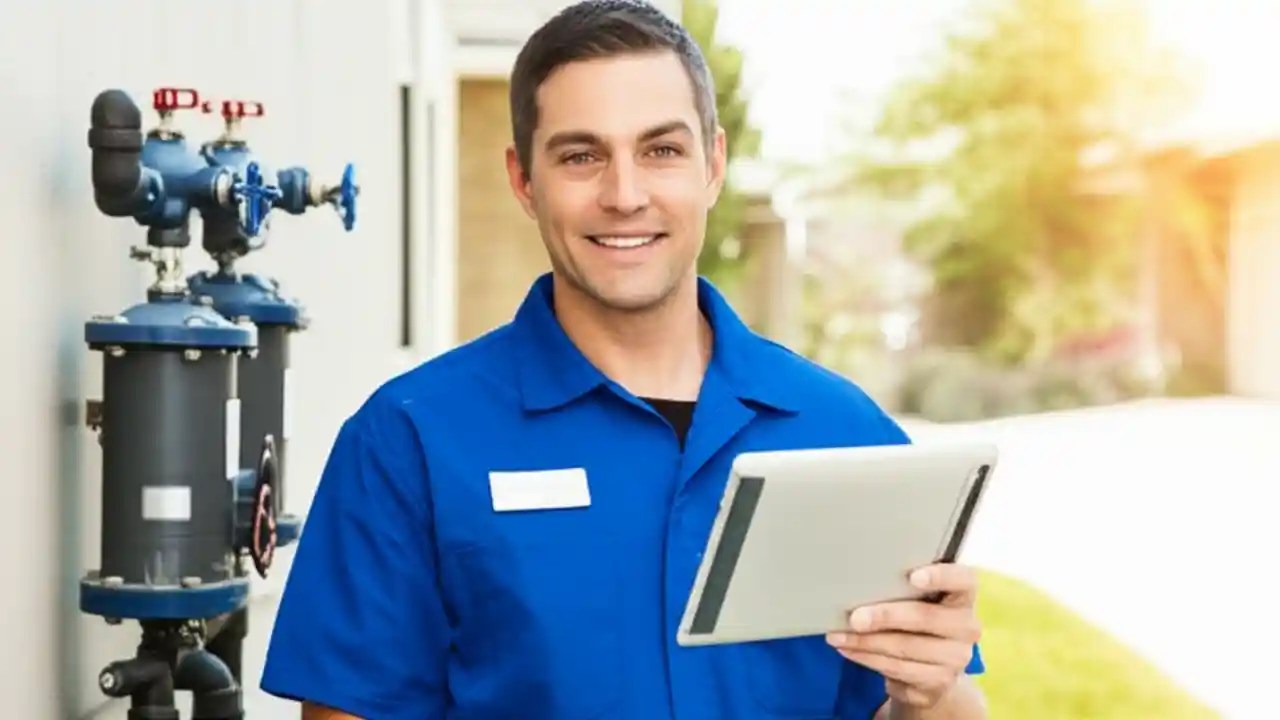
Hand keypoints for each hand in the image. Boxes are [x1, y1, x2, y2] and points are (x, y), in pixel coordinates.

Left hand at [826, 563, 981, 709]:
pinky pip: (897, 669)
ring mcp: (956, 658)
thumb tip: (856, 583)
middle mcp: (967, 627)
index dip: (940, 576)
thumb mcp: (919, 600)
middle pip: (925, 617)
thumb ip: (903, 588)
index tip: (913, 576)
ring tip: (838, 635)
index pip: (962, 580)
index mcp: (964, 596)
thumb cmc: (920, 619)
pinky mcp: (938, 682)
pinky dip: (867, 658)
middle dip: (885, 616)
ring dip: (866, 642)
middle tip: (855, 617)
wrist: (935, 666)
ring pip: (905, 648)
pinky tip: (848, 649)